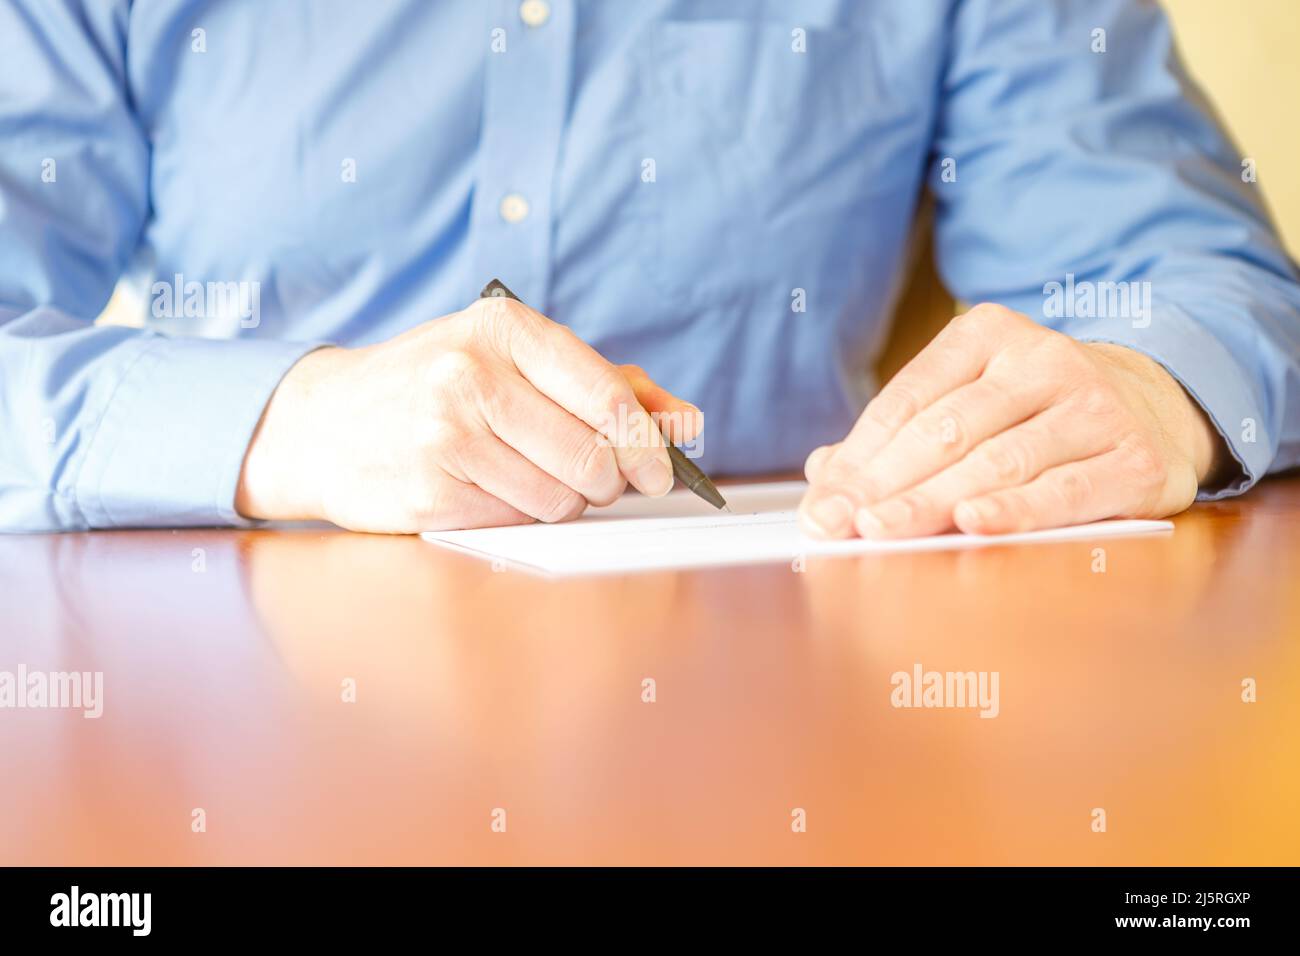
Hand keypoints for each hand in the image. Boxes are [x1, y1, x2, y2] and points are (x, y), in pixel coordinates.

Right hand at [236, 296, 700, 531]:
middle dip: (609, 479)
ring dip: (564, 499)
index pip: (607, 397)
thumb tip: (684, 420)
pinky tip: (489, 486)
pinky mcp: (431, 493)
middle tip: (596, 476)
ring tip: (528, 472)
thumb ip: (607, 383)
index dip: (648, 444)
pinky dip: (521, 513)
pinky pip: (518, 521)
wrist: (324, 422)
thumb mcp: (512, 357)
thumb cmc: (434, 383)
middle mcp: (471, 376)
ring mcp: (446, 437)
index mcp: (503, 328)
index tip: (661, 468)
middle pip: (594, 458)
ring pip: (561, 499)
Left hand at [799, 303, 1224, 538]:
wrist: (1158, 405)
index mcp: (987, 334)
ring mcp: (1094, 406)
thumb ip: (898, 435)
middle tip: (836, 525)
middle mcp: (1042, 360)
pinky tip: (974, 525)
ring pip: (998, 460)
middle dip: (883, 483)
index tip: (820, 505)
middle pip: (946, 430)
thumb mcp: (969, 400)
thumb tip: (822, 471)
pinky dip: (1017, 510)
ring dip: (933, 501)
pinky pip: (1066, 490)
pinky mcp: (1135, 458)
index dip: (860, 457)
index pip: (908, 400)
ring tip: (881, 530)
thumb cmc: (1035, 411)